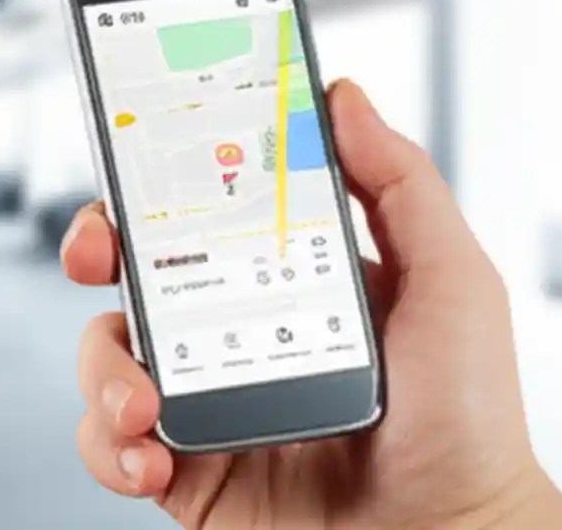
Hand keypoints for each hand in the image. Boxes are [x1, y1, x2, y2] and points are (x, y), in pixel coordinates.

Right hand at [62, 80, 561, 528]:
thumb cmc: (467, 420)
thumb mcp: (452, 281)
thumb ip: (401, 183)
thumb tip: (344, 97)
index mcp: (289, 275)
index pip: (209, 204)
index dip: (162, 172)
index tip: (137, 144)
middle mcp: (235, 329)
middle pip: (138, 266)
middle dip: (95, 244)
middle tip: (95, 252)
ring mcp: (206, 397)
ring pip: (108, 353)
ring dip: (104, 368)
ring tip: (143, 401)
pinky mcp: (184, 464)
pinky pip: (110, 441)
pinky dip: (109, 445)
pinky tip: (151, 456)